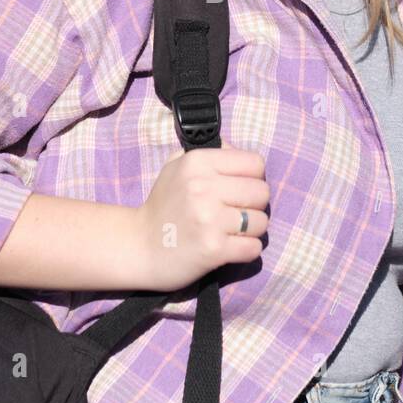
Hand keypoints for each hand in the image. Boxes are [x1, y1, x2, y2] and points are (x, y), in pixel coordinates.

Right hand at [134, 141, 268, 291]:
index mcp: (197, 162)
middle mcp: (203, 187)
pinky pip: (254, 248)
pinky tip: (229, 248)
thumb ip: (210, 154)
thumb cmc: (164, 205)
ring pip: (262, 222)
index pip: (255, 163)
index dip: (253, 177)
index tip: (238, 189)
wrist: (139, 246)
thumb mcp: (177, 167)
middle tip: (236, 212)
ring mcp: (209, 219)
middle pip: (262, 192)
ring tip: (231, 231)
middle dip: (254, 204)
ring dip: (251, 230)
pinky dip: (246, 250)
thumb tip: (238, 151)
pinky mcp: (214, 249)